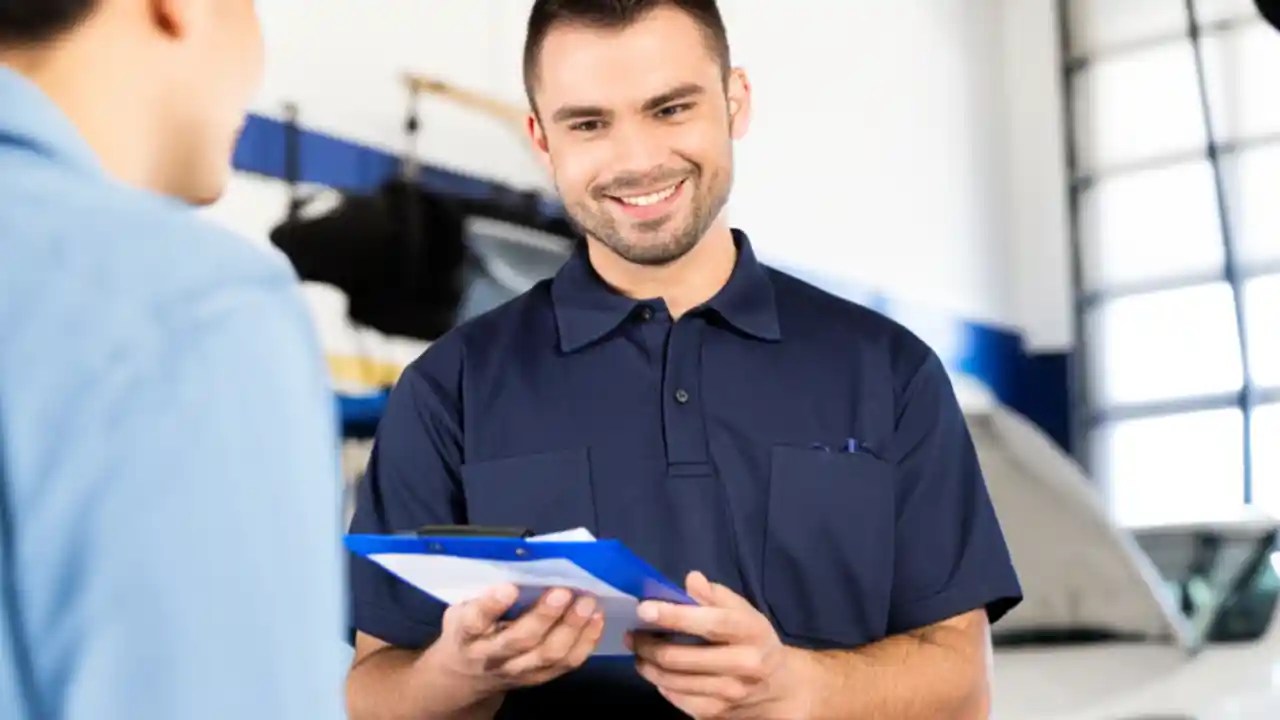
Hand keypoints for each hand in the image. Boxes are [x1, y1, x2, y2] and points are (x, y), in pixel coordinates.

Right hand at [431, 583, 605, 696]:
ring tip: (588, 603)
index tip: (510, 588)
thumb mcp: (461, 610)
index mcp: (466, 634)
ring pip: (548, 655)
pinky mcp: (538, 678)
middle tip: (564, 591)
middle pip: (520, 640)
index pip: (475, 621)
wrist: (465, 677)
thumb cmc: (467, 631)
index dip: (492, 605)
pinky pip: (566, 664)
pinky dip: (585, 642)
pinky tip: (596, 620)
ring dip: (572, 628)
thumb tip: (518, 566)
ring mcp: (517, 671)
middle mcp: (491, 656)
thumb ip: (482, 595)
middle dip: (545, 615)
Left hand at [626, 572, 812, 719]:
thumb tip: (691, 580)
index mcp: (751, 632)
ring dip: (647, 664)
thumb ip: (715, 594)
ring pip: (673, 681)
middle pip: (682, 658)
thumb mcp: (743, 612)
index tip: (644, 609)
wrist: (778, 687)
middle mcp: (743, 665)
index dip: (674, 616)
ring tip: (638, 650)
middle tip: (633, 633)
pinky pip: (675, 698)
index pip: (710, 623)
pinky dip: (660, 683)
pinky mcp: (715, 713)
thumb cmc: (753, 640)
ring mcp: (728, 694)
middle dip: (648, 644)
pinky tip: (656, 670)